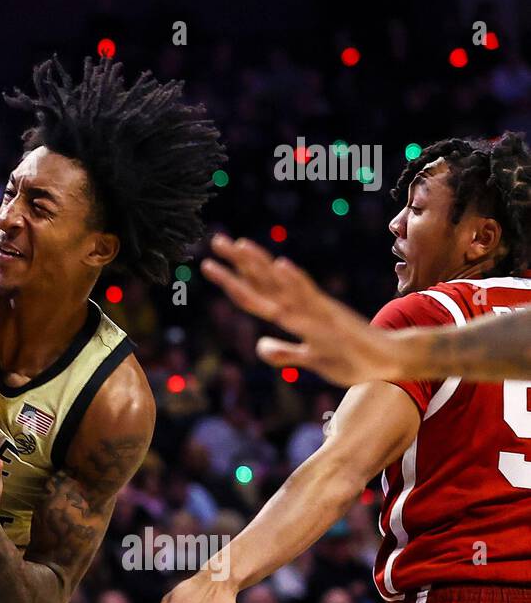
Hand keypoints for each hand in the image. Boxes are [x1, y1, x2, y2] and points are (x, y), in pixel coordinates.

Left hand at [201, 233, 405, 386]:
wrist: (390, 362)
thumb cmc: (351, 360)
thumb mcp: (310, 359)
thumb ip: (285, 352)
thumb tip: (260, 346)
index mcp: (294, 315)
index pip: (257, 294)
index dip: (234, 279)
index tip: (212, 264)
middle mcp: (302, 307)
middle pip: (265, 282)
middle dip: (239, 263)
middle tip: (215, 241)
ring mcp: (317, 310)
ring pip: (282, 285)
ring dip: (261, 265)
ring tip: (239, 245)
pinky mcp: (333, 318)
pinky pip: (311, 298)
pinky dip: (295, 281)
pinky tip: (281, 265)